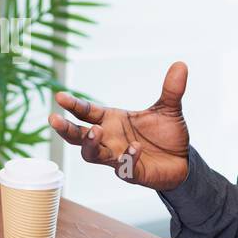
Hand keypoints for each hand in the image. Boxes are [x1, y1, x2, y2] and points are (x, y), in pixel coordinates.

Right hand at [48, 61, 191, 190]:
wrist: (183, 161)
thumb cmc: (167, 135)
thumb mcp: (169, 109)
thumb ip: (171, 89)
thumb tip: (181, 64)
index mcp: (112, 120)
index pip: (86, 112)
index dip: (73, 105)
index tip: (59, 96)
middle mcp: (109, 139)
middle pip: (79, 136)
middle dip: (66, 129)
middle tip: (54, 119)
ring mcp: (117, 157)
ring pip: (92, 155)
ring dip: (90, 144)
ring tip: (94, 132)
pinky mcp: (132, 173)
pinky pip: (123, 168)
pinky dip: (127, 158)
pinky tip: (135, 148)